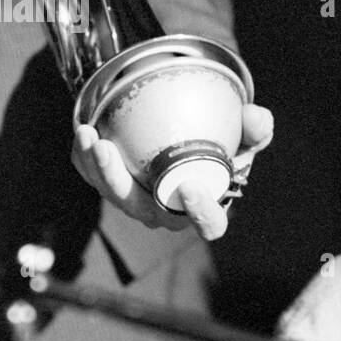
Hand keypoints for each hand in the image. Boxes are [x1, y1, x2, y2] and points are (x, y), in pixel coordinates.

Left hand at [71, 102, 273, 240]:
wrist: (191, 136)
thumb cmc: (223, 144)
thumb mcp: (246, 136)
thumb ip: (256, 129)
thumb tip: (254, 116)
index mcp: (205, 209)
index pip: (208, 224)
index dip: (201, 212)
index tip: (192, 186)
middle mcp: (166, 211)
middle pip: (141, 209)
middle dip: (119, 183)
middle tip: (108, 150)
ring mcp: (136, 202)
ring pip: (112, 193)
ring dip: (96, 166)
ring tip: (88, 136)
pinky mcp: (113, 186)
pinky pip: (95, 176)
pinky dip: (85, 156)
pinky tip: (86, 130)